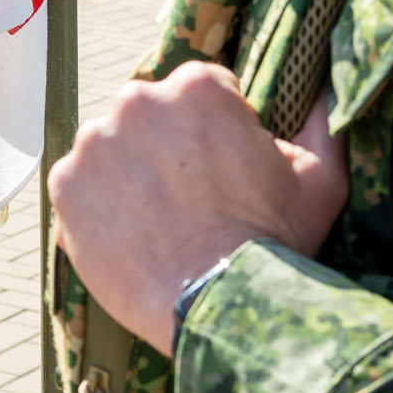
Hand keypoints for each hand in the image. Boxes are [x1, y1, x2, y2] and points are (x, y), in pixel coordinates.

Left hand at [48, 64, 345, 360]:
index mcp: (197, 88)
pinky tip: (130, 238)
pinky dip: (97, 209)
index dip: (214, 131)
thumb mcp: (320, 178)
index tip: (221, 170)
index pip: (198, 92)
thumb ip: (321, 123)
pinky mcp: (65, 185)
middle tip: (188, 200)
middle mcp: (136, 102)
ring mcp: (94, 144)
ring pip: (110, 150)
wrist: (219, 305)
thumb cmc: (274, 242)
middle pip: (147, 116)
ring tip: (159, 223)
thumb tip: (327, 90)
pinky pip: (79, 188)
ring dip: (128, 176)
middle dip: (165, 148)